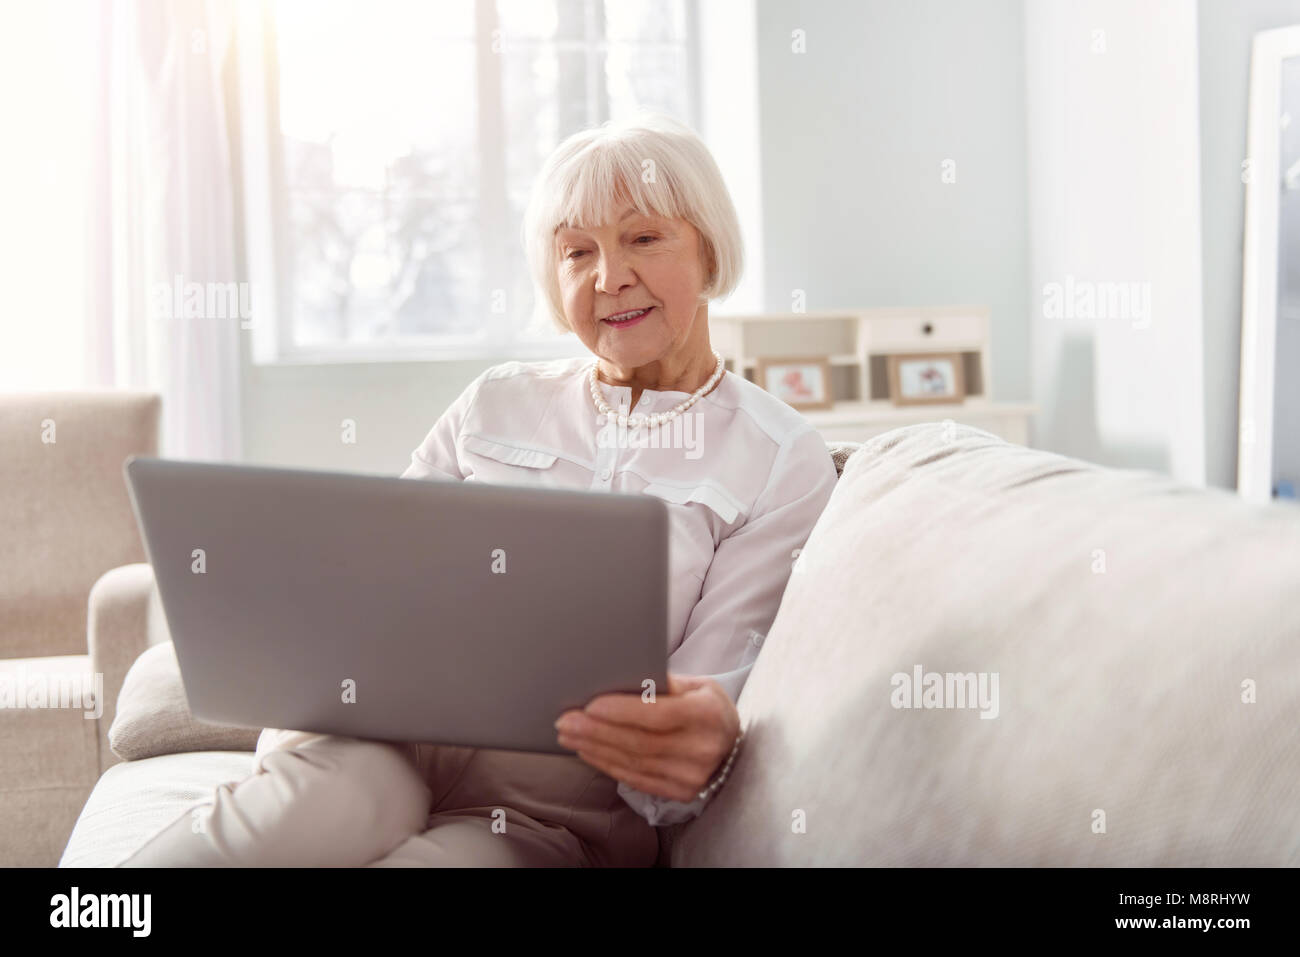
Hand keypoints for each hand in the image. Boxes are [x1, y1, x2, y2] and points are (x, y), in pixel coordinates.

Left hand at [554, 673, 740, 801]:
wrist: (733, 748)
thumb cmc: (708, 707)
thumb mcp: (697, 685)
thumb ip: (663, 684)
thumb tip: (620, 679)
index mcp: (707, 715)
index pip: (658, 714)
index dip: (622, 711)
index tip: (590, 704)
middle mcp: (701, 750)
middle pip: (638, 742)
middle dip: (596, 731)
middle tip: (565, 720)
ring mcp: (691, 777)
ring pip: (632, 762)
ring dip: (595, 748)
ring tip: (568, 734)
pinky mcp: (680, 793)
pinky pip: (635, 779)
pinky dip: (607, 764)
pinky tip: (588, 751)